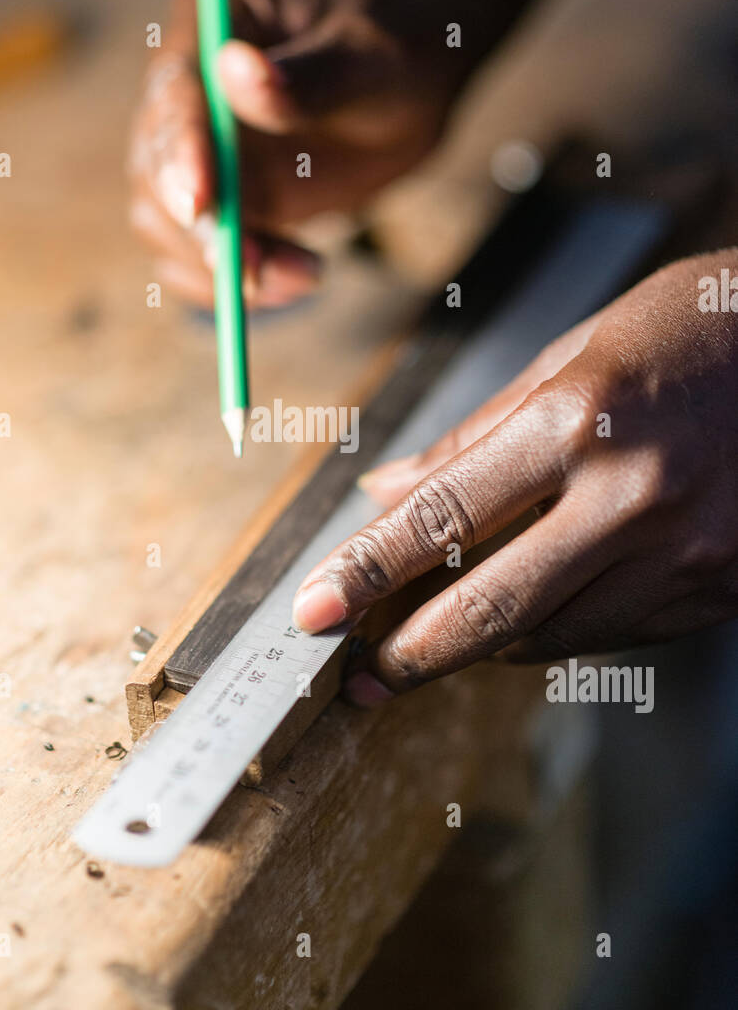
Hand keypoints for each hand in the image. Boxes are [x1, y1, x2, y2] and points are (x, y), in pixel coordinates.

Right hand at [128, 0, 454, 308]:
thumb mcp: (371, 57)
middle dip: (198, 228)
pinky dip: (228, 284)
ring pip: (164, 222)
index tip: (199, 203)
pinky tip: (292, 282)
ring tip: (305, 274)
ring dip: (218, 264)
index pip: (175, 94)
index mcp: (211, 26)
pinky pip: (193, 257)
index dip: (180, 152)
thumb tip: (236, 72)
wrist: (414, 87)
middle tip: (253, 271)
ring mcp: (196, 149)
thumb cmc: (396, 49)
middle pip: (154, 168)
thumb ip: (311, 76)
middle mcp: (187, 89)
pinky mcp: (218, 200)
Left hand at [292, 252, 737, 702]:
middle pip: (492, 604)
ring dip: (484, 646)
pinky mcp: (720, 590)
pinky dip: (558, 631)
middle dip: (412, 653)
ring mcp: (686, 554)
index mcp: (580, 420)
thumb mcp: (575, 353)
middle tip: (358, 679)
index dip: (367, 571)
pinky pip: (615, 634)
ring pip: (553, 636)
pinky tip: (531, 614)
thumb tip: (388, 491)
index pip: (443, 515)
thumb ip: (477, 436)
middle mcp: (632, 497)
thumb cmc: (695, 330)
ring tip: (438, 641)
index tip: (313, 610)